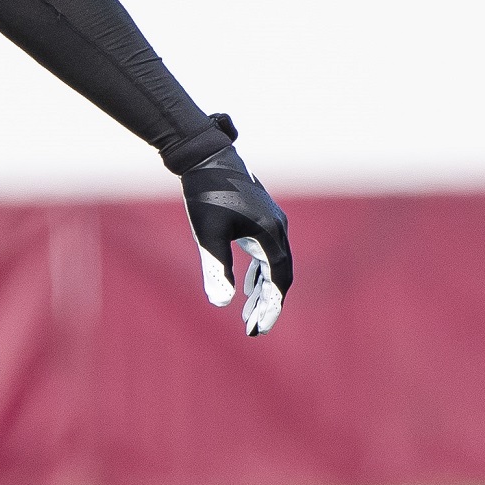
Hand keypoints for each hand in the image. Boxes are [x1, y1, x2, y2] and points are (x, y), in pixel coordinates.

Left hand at [181, 145, 292, 335]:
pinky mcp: (262, 217)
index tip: (256, 329)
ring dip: (263, 290)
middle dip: (267, 304)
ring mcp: (272, 221)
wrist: (206, 156)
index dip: (270, 307)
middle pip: (279, 275)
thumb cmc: (205, 194)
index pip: (278, 281)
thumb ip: (216, 268)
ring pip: (274, 264)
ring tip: (249, 313)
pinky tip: (249, 285)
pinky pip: (267, 252)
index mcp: (271, 234)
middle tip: (252, 328)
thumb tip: (221, 303)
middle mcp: (278, 228)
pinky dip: (260, 272)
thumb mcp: (208, 234)